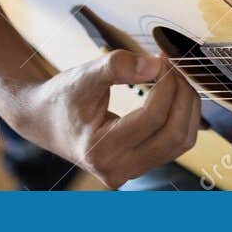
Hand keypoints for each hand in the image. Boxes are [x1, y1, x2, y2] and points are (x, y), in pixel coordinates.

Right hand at [3, 50, 200, 189]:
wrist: (44, 119)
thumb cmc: (63, 97)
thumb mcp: (84, 75)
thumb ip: (117, 66)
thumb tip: (155, 65)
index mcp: (99, 151)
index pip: (152, 118)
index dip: (166, 84)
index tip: (163, 58)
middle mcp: (116, 170)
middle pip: (173, 135)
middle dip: (182, 95)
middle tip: (174, 66)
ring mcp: (130, 172)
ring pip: (180, 142)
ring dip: (187, 107)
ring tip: (175, 77)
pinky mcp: (140, 166)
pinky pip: (175, 144)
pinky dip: (181, 117)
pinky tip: (173, 94)